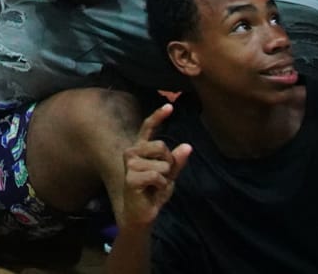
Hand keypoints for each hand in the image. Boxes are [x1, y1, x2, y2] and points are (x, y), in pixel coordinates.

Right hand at [121, 103, 191, 229]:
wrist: (142, 213)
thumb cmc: (154, 191)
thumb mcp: (169, 175)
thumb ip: (176, 161)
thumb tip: (188, 146)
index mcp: (140, 148)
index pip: (148, 128)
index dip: (159, 116)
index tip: (169, 105)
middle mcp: (132, 152)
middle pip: (161, 146)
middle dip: (168, 163)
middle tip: (161, 177)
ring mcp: (129, 163)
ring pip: (161, 163)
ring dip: (165, 177)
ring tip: (155, 185)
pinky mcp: (131, 176)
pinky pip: (158, 175)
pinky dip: (161, 185)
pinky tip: (152, 190)